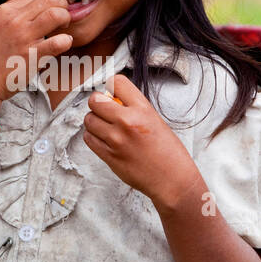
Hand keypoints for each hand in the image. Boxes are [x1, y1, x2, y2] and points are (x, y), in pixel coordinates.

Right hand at [0, 0, 72, 103]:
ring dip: (65, 18)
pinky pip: (57, 42)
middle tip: (63, 17)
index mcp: (5, 11)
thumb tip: (35, 12)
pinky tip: (65, 43)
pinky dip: (66, 41)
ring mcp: (23, 38)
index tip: (52, 11)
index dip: (49, 1)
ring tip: (64, 27)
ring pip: (56, 15)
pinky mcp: (31, 56)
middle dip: (62, 6)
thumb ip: (12, 18)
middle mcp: (14, 21)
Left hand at [82, 74, 198, 208]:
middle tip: (104, 110)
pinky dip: (92, 136)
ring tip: (105, 127)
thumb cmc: (168, 152)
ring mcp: (116, 139)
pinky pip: (88, 138)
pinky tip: (103, 139)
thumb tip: (111, 100)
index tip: (112, 94)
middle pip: (95, 100)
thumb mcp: (155, 120)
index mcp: (142, 109)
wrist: (172, 179)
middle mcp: (127, 121)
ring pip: (88, 119)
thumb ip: (133, 109)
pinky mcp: (108, 155)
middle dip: (97, 103)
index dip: (111, 87)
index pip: (116, 82)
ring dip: (94, 121)